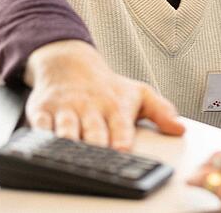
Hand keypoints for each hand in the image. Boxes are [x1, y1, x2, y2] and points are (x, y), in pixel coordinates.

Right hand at [22, 39, 184, 149]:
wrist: (70, 63)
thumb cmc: (107, 86)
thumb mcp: (139, 93)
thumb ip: (162, 111)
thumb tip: (180, 128)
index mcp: (115, 105)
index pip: (120, 125)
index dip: (120, 138)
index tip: (121, 148)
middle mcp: (90, 107)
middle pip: (92, 130)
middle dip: (95, 143)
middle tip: (97, 156)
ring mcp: (66, 109)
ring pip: (66, 128)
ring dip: (68, 141)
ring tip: (70, 153)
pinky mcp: (42, 110)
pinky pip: (39, 124)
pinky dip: (40, 134)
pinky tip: (42, 143)